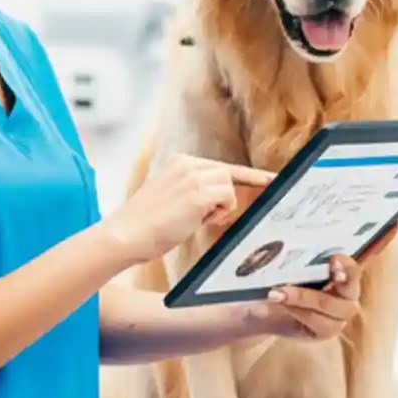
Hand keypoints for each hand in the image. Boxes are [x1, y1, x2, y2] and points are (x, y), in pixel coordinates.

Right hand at [100, 154, 274, 265]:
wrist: (126, 235)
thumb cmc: (146, 226)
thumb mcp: (171, 198)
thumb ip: (194, 192)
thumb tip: (221, 200)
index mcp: (179, 162)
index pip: (220, 167)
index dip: (247, 176)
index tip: (272, 179)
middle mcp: (186, 163)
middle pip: (228, 175)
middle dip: (226, 198)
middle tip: (209, 218)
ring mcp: (192, 176)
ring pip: (229, 187)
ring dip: (220, 208)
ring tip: (193, 219)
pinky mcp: (198, 193)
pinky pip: (228, 199)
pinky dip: (219, 213)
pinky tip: (197, 220)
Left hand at [234, 223, 397, 339]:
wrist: (257, 306)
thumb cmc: (273, 274)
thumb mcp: (280, 254)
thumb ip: (289, 235)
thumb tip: (273, 193)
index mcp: (341, 266)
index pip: (367, 250)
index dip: (382, 239)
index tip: (394, 224)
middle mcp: (347, 288)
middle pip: (354, 280)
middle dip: (347, 271)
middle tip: (334, 261)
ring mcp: (339, 312)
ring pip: (332, 305)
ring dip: (304, 296)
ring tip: (278, 290)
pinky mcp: (326, 330)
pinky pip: (319, 322)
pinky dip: (297, 310)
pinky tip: (278, 300)